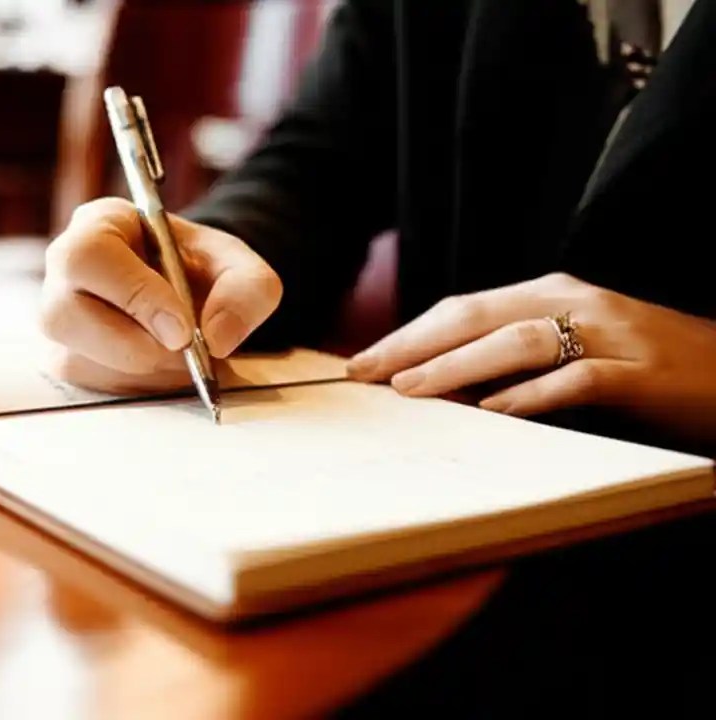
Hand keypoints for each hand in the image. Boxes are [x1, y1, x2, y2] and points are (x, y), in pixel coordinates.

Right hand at [40, 197, 281, 392]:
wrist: (187, 291)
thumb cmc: (200, 268)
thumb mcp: (238, 264)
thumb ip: (245, 290)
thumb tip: (218, 339)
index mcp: (97, 225)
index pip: (89, 257)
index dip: (133, 295)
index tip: (181, 329)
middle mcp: (62, 271)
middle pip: (65, 314)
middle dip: (133, 345)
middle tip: (183, 351)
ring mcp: (56, 318)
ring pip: (76, 360)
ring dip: (140, 373)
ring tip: (180, 358)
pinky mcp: (62, 357)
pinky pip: (87, 386)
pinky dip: (135, 387)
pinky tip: (162, 371)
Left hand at [346, 272, 715, 443]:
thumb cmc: (644, 365)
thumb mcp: (573, 346)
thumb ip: (515, 354)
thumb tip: (441, 382)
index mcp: (552, 294)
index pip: (463, 308)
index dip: (409, 333)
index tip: (363, 360)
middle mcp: (576, 303)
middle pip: (477, 317)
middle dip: (414, 345)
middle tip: (365, 373)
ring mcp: (611, 336)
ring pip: (518, 342)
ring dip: (457, 366)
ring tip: (412, 389)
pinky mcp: (643, 374)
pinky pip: (578, 379)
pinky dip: (533, 395)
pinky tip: (496, 411)